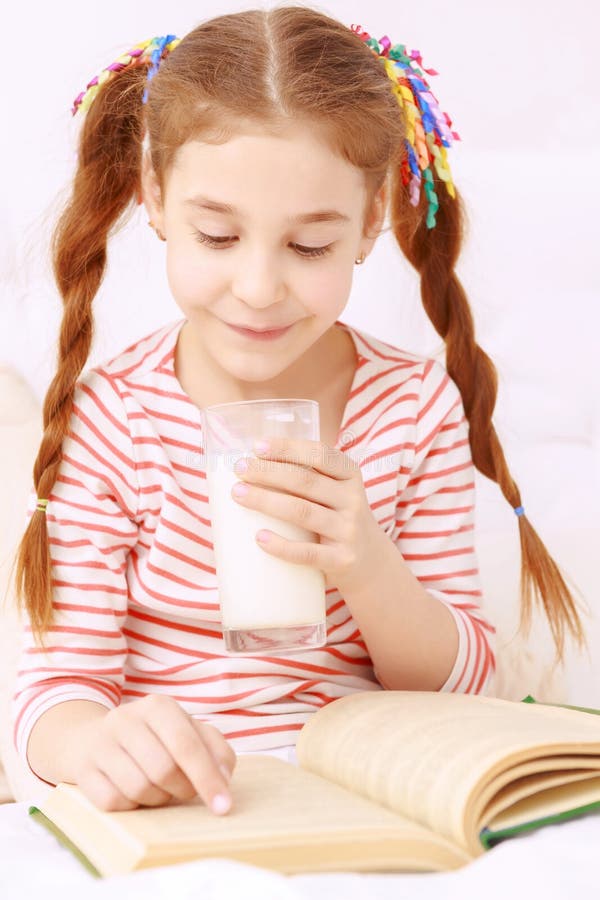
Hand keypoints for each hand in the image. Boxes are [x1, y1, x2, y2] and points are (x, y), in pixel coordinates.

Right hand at [72, 695, 236, 813]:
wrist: (88, 737)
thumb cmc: (150, 738)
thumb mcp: (184, 731)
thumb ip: (213, 748)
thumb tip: (224, 778)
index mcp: (158, 706)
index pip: (187, 745)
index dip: (208, 779)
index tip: (223, 807)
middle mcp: (127, 719)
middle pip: (164, 770)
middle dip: (181, 789)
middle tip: (183, 790)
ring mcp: (101, 743)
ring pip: (138, 789)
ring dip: (156, 799)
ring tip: (157, 789)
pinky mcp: (82, 768)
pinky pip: (113, 801)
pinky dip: (129, 805)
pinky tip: (132, 793)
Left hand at [231, 437, 382, 592]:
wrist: (372, 562)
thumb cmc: (338, 518)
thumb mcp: (335, 492)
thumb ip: (307, 477)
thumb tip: (251, 464)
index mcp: (350, 475)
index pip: (320, 454)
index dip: (288, 448)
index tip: (257, 446)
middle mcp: (353, 499)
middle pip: (306, 481)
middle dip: (268, 472)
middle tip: (239, 468)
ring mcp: (349, 531)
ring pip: (303, 512)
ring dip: (266, 501)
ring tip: (238, 494)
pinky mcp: (342, 560)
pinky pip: (308, 553)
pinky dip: (282, 545)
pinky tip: (259, 538)